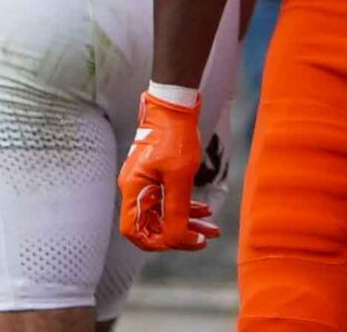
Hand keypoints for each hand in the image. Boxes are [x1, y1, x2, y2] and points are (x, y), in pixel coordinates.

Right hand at [117, 92, 221, 251]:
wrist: (175, 105)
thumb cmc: (174, 136)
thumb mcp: (179, 178)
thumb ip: (177, 211)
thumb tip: (178, 240)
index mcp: (133, 190)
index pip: (134, 231)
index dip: (157, 242)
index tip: (184, 241)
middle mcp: (135, 188)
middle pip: (152, 224)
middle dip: (180, 234)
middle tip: (206, 238)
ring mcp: (145, 182)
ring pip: (164, 213)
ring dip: (187, 222)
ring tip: (213, 228)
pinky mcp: (156, 175)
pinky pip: (168, 200)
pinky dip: (186, 207)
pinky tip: (205, 210)